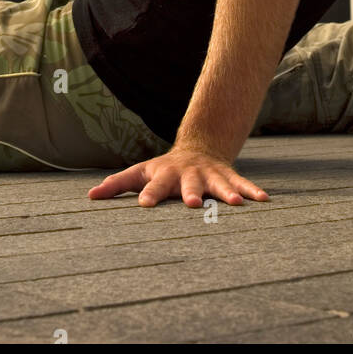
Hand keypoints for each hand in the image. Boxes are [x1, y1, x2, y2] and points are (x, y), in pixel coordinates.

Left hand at [87, 148, 269, 207]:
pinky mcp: (227, 176)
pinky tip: (264, 200)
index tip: (144, 205)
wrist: (198, 148)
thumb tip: (88, 196)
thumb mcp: (139, 173)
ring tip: (235, 204)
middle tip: (192, 204)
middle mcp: (187, 174)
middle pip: (188, 184)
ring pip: (218, 184)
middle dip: (191, 193)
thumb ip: (116, 184)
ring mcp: (209, 174)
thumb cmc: (162, 170)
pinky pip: (241, 183)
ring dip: (226, 193)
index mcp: (163, 175)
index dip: (149, 194)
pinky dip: (252, 191)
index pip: (153, 185)